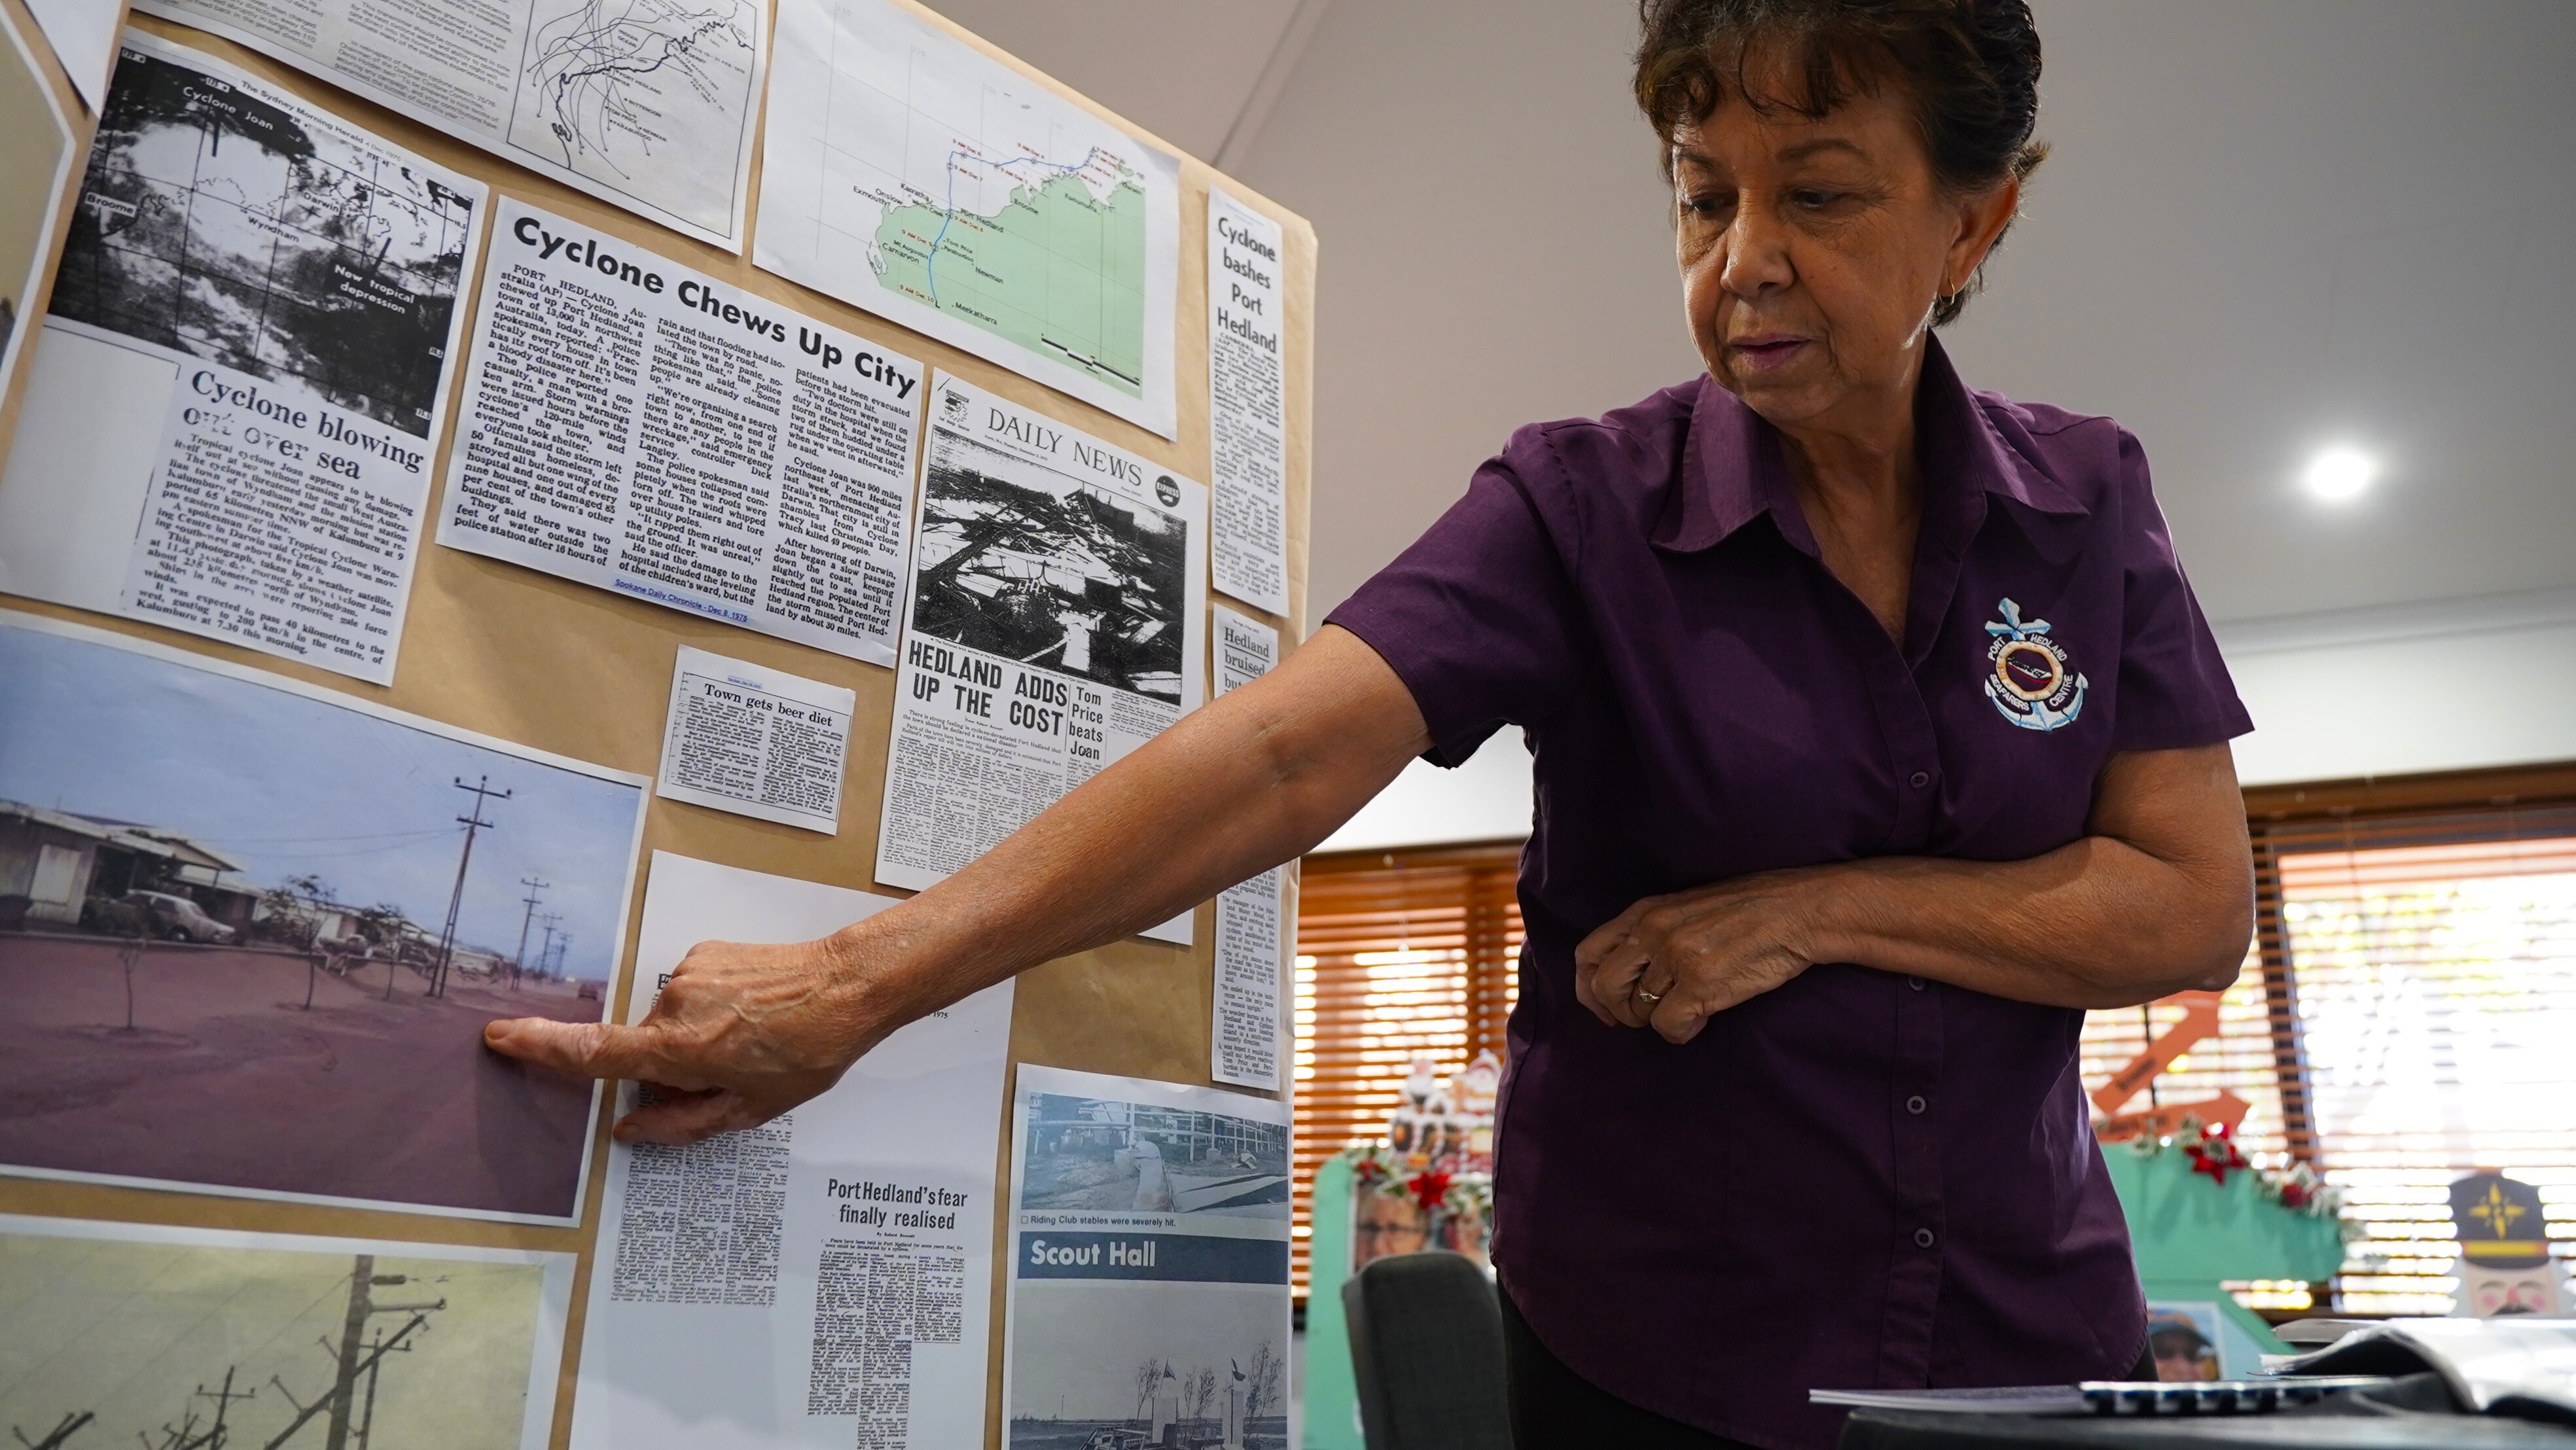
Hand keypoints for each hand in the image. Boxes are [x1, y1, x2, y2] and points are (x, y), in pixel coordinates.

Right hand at [483, 931, 909, 1144]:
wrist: (852, 984)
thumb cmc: (811, 1051)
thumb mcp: (752, 1109)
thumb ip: (682, 1124)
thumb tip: (631, 1128)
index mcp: (679, 1049)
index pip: (591, 1052)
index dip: (539, 1047)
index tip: (499, 1035)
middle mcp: (674, 1005)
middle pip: (645, 1048)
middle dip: (671, 1070)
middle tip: (731, 1076)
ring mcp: (690, 973)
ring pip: (672, 1022)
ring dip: (698, 1039)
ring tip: (756, 1042)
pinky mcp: (707, 953)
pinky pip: (694, 993)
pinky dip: (713, 1010)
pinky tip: (757, 1014)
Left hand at [1573, 868, 1831, 1042]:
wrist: (1799, 911)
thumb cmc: (1748, 911)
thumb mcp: (1685, 908)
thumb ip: (1651, 933)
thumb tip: (1630, 977)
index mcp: (1645, 911)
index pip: (1586, 954)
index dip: (1588, 989)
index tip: (1608, 1008)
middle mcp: (1653, 931)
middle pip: (1603, 987)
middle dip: (1621, 1012)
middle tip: (1649, 1015)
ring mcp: (1675, 956)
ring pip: (1638, 1011)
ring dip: (1659, 1021)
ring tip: (1688, 1009)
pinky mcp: (1700, 983)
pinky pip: (1667, 1027)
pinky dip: (1681, 1032)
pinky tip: (1702, 1019)